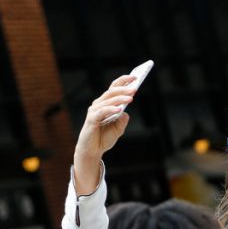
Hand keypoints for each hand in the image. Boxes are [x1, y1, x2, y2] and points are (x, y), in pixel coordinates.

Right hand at [73, 75, 137, 191]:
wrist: (92, 151)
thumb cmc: (103, 138)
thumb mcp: (118, 130)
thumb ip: (122, 120)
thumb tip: (126, 112)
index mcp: (105, 104)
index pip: (114, 88)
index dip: (124, 81)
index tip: (135, 77)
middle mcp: (99, 104)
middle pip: (111, 92)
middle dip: (124, 89)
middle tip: (135, 89)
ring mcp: (94, 111)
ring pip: (108, 101)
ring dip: (120, 99)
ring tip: (131, 98)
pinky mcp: (91, 119)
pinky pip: (102, 112)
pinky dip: (111, 109)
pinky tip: (119, 109)